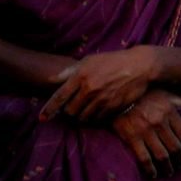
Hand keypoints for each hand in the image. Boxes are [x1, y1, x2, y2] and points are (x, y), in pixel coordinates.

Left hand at [40, 46, 156, 122]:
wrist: (139, 66)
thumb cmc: (111, 61)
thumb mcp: (89, 61)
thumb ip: (69, 72)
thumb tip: (50, 79)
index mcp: (80, 76)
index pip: (59, 96)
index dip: (49, 109)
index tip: (41, 119)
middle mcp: (89, 89)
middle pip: (70, 111)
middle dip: (69, 111)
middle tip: (73, 106)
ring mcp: (101, 99)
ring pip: (83, 117)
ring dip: (81, 116)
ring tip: (86, 107)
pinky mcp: (113, 108)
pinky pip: (97, 119)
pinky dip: (95, 117)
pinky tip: (98, 109)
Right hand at [110, 89, 180, 178]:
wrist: (114, 94)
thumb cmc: (140, 94)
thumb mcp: (162, 92)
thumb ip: (178, 99)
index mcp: (169, 111)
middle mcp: (159, 122)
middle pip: (176, 148)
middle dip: (180, 160)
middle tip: (180, 165)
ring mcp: (145, 131)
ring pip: (162, 156)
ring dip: (168, 167)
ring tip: (169, 172)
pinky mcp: (131, 138)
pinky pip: (144, 159)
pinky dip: (150, 169)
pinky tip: (153, 174)